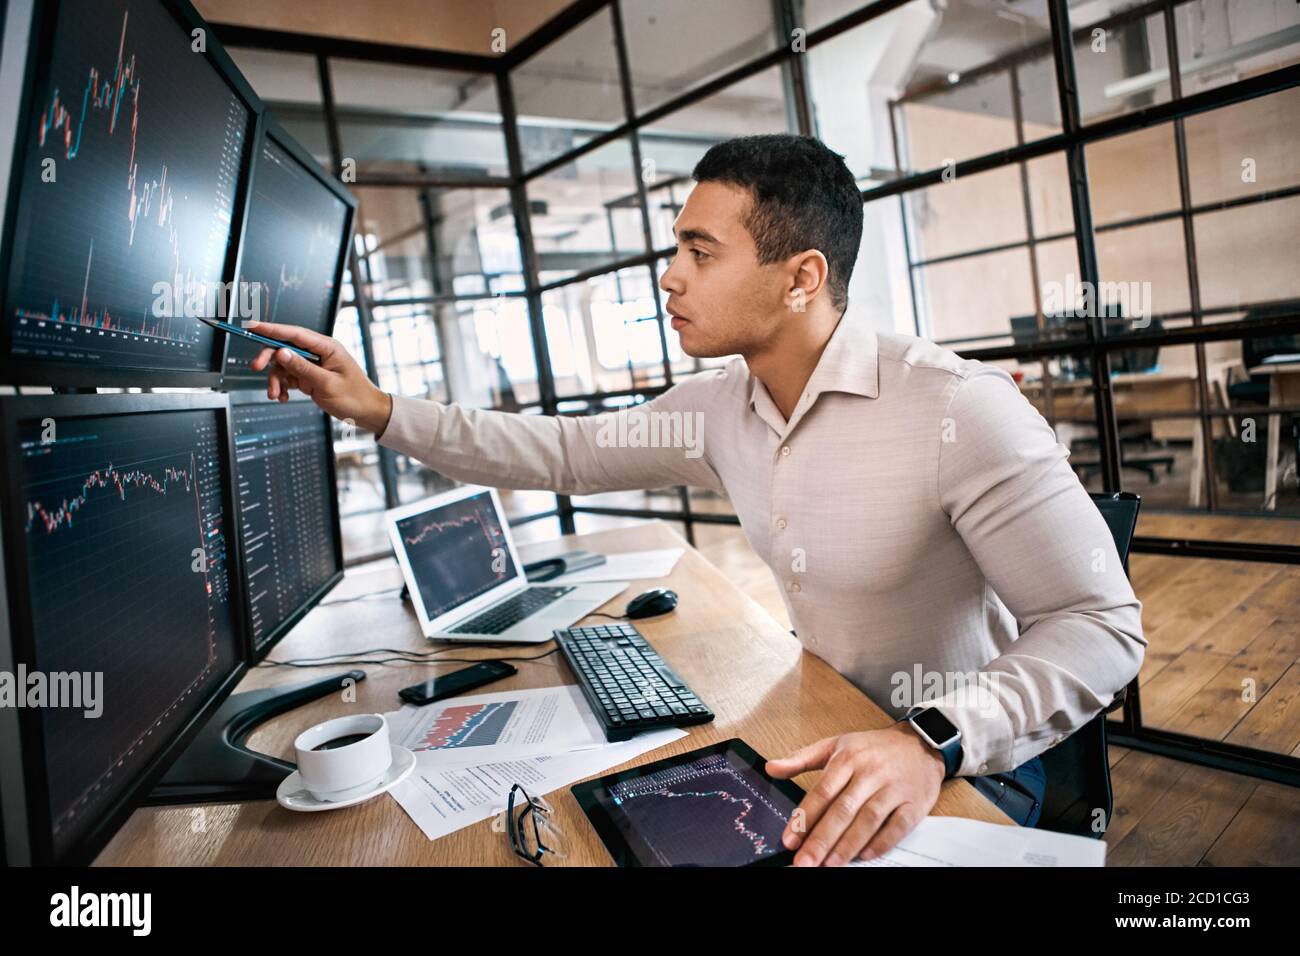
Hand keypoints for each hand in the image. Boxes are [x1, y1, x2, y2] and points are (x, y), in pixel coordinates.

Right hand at [246, 321, 391, 434]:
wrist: (367, 412)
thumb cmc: (354, 397)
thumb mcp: (327, 383)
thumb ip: (303, 368)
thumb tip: (281, 352)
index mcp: (327, 347)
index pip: (294, 333)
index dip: (271, 329)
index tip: (252, 326)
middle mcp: (318, 352)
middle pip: (285, 347)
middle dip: (269, 358)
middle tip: (256, 368)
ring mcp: (313, 364)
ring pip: (284, 365)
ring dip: (276, 380)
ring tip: (275, 395)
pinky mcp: (309, 377)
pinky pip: (288, 377)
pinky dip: (282, 387)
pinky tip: (283, 397)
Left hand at [765, 724, 945, 865]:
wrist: (921, 744)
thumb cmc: (874, 748)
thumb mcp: (835, 744)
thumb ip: (801, 758)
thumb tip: (771, 768)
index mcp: (848, 758)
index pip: (823, 791)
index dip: (805, 817)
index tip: (790, 840)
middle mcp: (871, 773)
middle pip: (843, 810)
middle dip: (822, 839)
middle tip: (804, 862)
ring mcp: (894, 788)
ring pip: (868, 820)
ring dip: (848, 845)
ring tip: (829, 864)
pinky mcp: (914, 804)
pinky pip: (898, 826)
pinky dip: (881, 842)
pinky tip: (864, 855)